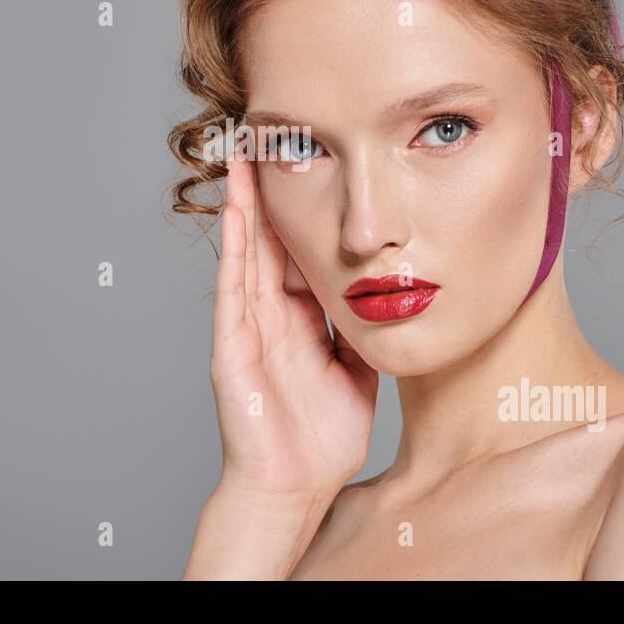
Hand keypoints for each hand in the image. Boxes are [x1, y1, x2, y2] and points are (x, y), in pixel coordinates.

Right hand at [208, 151, 378, 500]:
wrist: (294, 487)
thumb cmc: (321, 437)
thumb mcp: (357, 369)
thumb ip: (363, 329)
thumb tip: (392, 295)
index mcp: (298, 318)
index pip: (298, 249)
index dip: (302, 207)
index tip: (311, 162)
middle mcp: (269, 315)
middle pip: (267, 239)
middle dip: (266, 190)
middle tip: (267, 137)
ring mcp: (247, 328)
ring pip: (245, 252)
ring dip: (242, 203)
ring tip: (242, 155)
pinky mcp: (231, 348)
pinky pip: (233, 290)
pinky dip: (233, 250)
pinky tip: (235, 213)